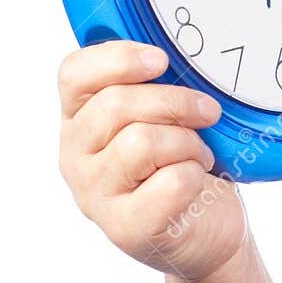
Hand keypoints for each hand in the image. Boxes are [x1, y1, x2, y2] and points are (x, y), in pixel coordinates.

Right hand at [57, 41, 246, 282]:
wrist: (208, 232)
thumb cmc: (186, 166)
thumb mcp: (167, 119)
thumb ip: (156, 87)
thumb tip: (178, 50)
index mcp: (80, 120)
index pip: (74, 74)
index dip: (118, 59)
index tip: (161, 61)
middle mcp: (75, 156)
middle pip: (115, 104)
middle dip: (175, 101)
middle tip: (208, 111)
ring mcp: (94, 195)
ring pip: (142, 142)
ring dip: (188, 143)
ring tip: (199, 154)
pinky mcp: (126, 227)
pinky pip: (171, 181)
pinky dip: (196, 174)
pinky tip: (196, 182)